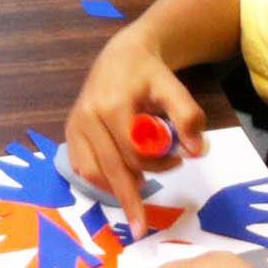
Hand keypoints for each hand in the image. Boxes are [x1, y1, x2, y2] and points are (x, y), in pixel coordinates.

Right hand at [65, 23, 205, 234]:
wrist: (122, 55)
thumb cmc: (148, 72)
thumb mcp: (172, 87)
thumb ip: (187, 115)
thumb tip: (197, 151)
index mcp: (111, 106)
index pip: (133, 152)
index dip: (158, 164)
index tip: (178, 160)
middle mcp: (87, 117)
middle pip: (111, 167)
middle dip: (131, 195)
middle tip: (146, 213)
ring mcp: (75, 124)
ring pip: (92, 172)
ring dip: (115, 187)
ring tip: (137, 188)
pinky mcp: (70, 131)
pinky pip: (81, 166)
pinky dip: (99, 180)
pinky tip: (117, 180)